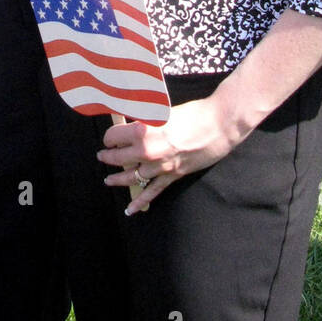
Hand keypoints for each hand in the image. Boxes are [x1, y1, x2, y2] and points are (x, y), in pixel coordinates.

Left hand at [97, 98, 239, 215]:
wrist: (219, 125)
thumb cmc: (192, 112)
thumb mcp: (162, 110)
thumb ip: (143, 118)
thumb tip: (128, 120)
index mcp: (142, 131)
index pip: (114, 137)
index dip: (109, 137)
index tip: (110, 137)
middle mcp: (148, 151)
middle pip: (119, 158)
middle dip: (108, 157)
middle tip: (102, 156)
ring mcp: (160, 166)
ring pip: (132, 177)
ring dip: (118, 179)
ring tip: (108, 180)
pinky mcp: (173, 176)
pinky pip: (153, 192)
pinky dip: (141, 202)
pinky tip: (130, 211)